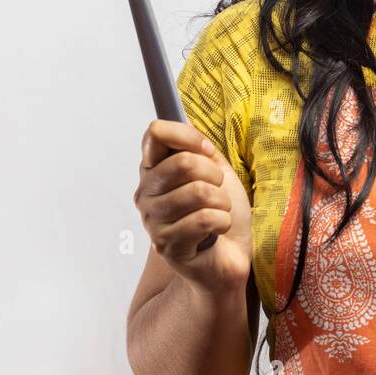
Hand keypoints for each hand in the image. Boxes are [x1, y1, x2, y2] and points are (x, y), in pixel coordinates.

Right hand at [134, 120, 253, 294]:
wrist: (230, 256)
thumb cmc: (220, 211)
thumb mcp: (215, 170)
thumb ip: (198, 147)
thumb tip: (184, 118)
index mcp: (153, 169)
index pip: (155, 133)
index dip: (188, 136)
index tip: (207, 150)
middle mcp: (146, 193)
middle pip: (183, 162)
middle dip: (215, 174)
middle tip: (219, 189)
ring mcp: (153, 221)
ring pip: (199, 192)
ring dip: (222, 202)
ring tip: (220, 211)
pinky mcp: (167, 246)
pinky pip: (205, 219)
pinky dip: (223, 222)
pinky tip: (218, 230)